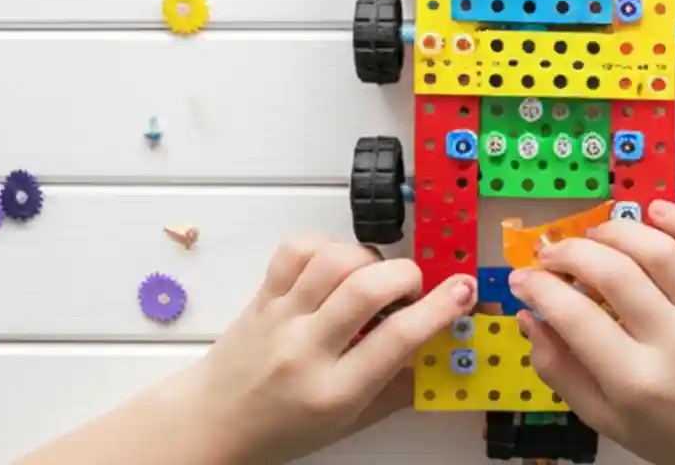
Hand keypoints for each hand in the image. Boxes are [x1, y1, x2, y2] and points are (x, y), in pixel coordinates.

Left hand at [22, 235, 477, 464]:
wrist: (212, 425)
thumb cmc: (281, 429)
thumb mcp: (350, 420)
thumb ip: (397, 385)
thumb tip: (441, 345)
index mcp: (333, 392)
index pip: (397, 339)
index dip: (438, 308)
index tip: (462, 291)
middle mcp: (304, 350)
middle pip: (366, 288)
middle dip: (407, 275)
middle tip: (413, 287)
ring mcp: (279, 318)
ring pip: (333, 259)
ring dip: (369, 258)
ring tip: (374, 277)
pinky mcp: (262, 296)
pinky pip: (297, 249)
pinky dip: (328, 245)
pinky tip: (338, 266)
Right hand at [509, 200, 674, 464]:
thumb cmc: (672, 434)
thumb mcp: (604, 419)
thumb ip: (560, 370)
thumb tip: (529, 318)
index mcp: (636, 381)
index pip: (575, 317)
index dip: (539, 289)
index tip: (523, 280)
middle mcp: (673, 342)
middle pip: (614, 273)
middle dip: (569, 253)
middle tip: (549, 256)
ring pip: (659, 250)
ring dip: (616, 231)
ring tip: (591, 237)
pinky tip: (654, 211)